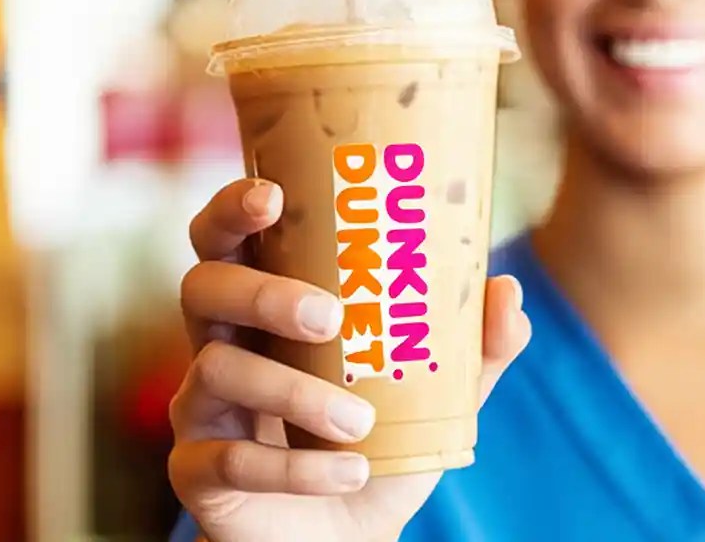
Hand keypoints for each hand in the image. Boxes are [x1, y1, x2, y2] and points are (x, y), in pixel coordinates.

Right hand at [169, 179, 531, 541]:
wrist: (350, 540)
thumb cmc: (382, 448)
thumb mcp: (439, 398)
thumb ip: (475, 350)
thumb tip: (508, 290)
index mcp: (267, 309)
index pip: (228, 240)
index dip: (233, 208)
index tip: (272, 196)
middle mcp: (223, 346)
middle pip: (203, 287)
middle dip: (262, 292)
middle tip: (329, 317)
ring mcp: (202, 409)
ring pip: (215, 369)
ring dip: (297, 392)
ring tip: (360, 423)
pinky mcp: (197, 472)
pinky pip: (225, 458)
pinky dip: (294, 468)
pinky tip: (349, 471)